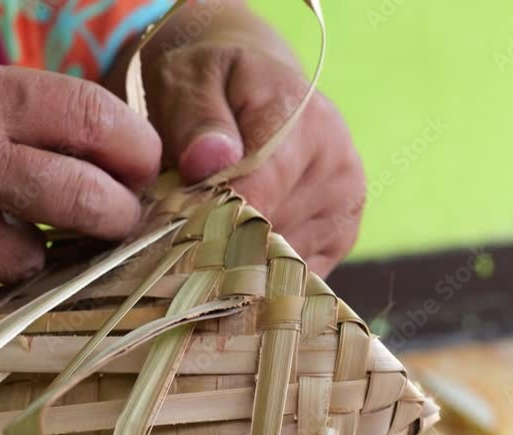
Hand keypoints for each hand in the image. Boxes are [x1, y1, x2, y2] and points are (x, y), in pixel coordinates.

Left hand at [132, 40, 364, 276]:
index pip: (256, 197)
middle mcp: (337, 165)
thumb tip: (208, 160)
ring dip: (236, 264)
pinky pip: (296, 277)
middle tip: (175, 234)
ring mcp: (345, 205)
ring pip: (280, 264)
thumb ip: (195, 119)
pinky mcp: (342, 235)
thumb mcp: (189, 80)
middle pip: (268, 237)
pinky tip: (233, 254)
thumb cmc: (213, 82)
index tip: (167, 232)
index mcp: (304, 121)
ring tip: (203, 235)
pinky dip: (260, 275)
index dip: (206, 225)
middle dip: (215, 245)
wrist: (254, 86)